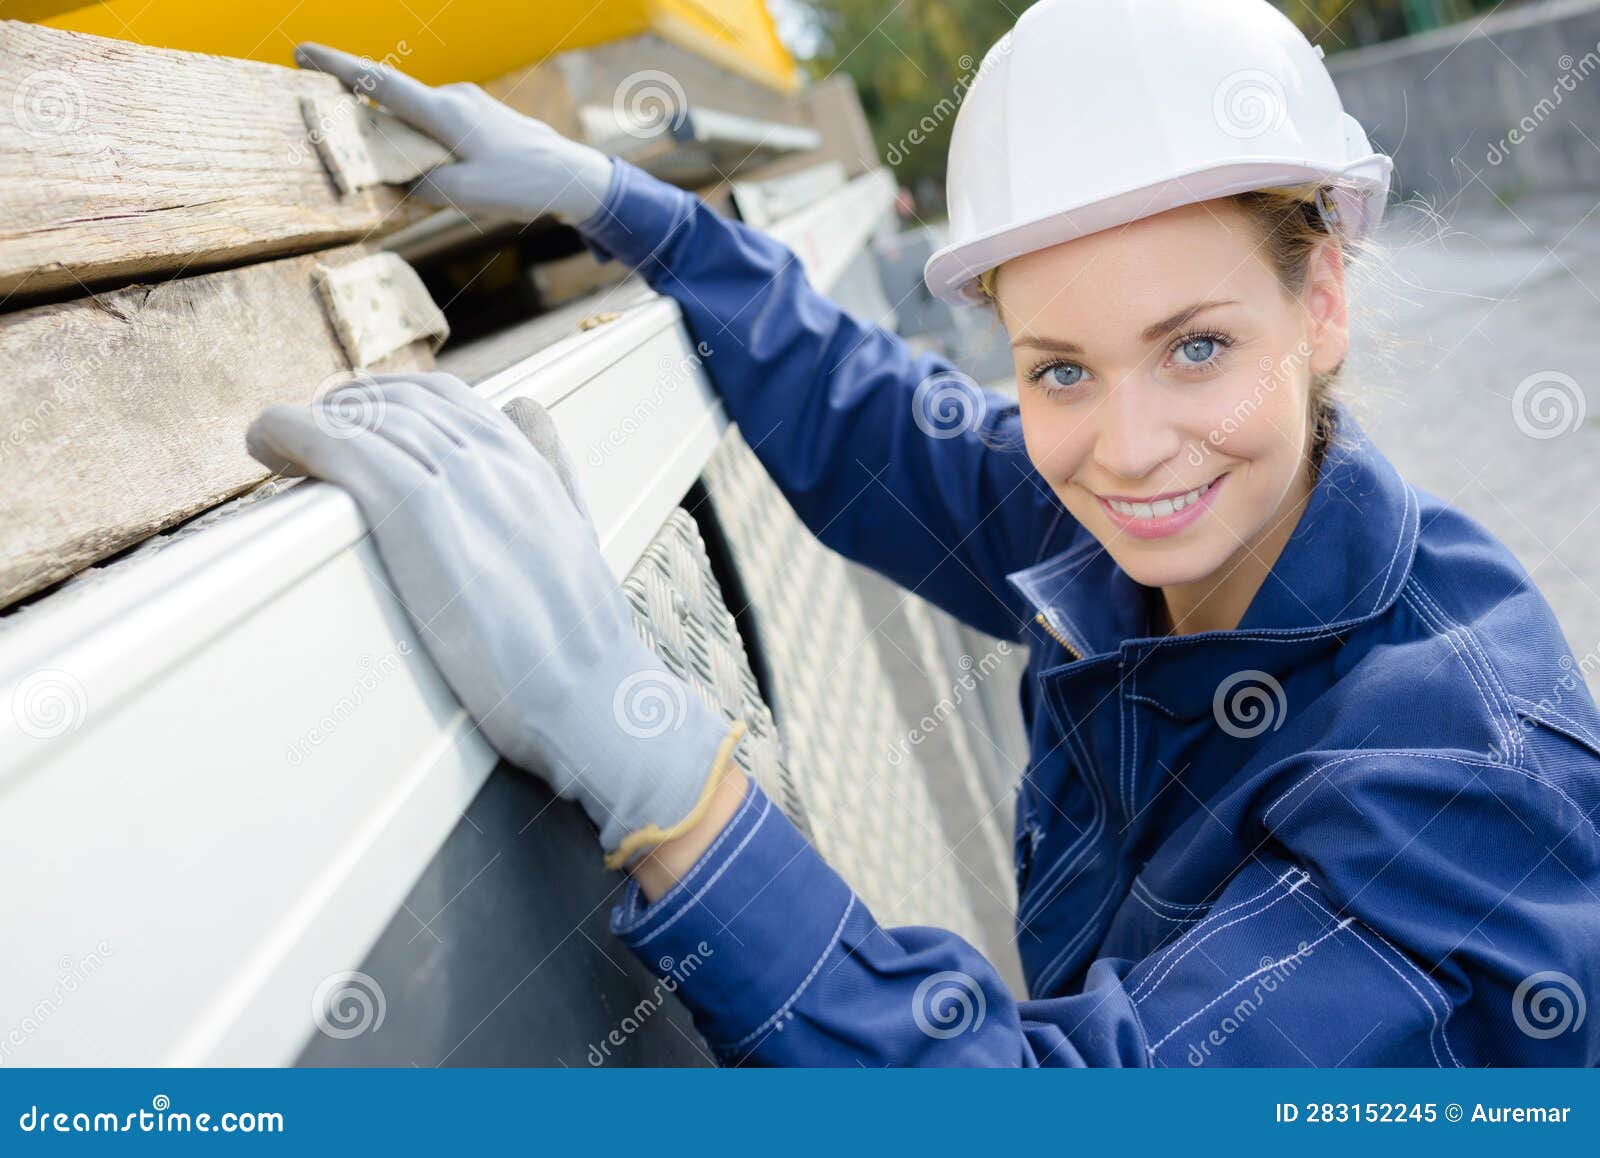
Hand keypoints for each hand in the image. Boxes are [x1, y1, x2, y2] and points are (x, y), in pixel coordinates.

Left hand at [245, 373, 740, 867]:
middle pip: (397, 399)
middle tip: (301, 436)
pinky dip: (290, 431)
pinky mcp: (417, 513)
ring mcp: (457, 481)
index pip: (447, 397)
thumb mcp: (577, 532)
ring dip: (308, 418)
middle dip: (342, 406)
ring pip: (363, 417)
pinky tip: (265, 442)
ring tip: (274, 444)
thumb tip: (524, 406)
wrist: (594, 697)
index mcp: (530, 463)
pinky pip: (337, 445)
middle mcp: (493, 459)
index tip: (352, 422)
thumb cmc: (584, 640)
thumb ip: (551, 467)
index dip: (389, 399)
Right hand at [295, 43, 616, 226]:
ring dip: (404, 141)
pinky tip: (441, 173)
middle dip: (367, 118)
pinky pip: (441, 127)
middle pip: (396, 104)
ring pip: (420, 120)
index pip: (381, 85)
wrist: (574, 178)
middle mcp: (455, 99)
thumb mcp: (467, 196)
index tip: (301, 51)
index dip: (339, 69)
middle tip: (344, 137)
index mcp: (446, 112)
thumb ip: (424, 187)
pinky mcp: (481, 118)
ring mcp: (470, 105)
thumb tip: (397, 182)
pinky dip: (428, 145)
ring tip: (409, 175)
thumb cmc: (523, 184)